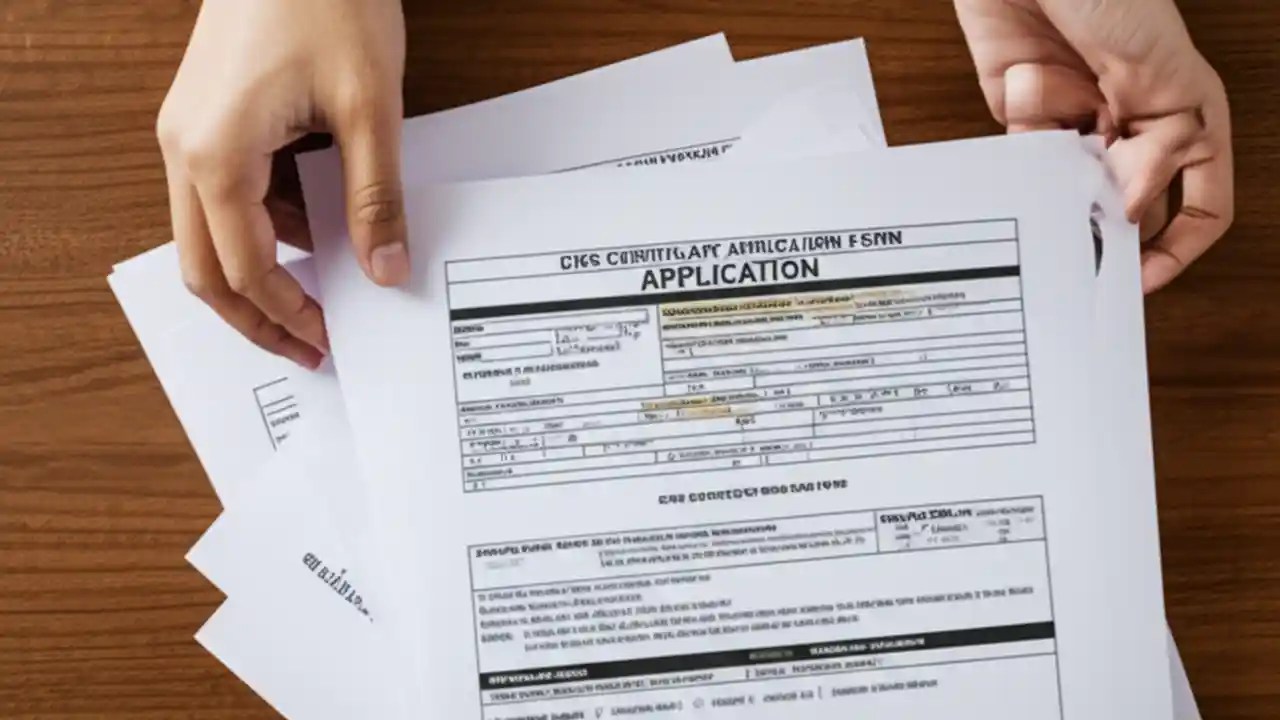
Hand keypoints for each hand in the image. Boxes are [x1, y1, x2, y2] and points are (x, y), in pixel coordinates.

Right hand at [157, 0, 408, 367]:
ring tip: (328, 288)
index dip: (288, 313)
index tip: (328, 340)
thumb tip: (385, 268)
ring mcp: (189, 131)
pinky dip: (268, 222)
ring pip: (212, 232)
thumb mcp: (368, 108)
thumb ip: (375, 197)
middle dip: (255, 314)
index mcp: (215, 154)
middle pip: (204, 267)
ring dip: (264, 267)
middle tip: (308, 346)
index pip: (243, 268)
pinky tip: (320, 225)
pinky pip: (228, 192)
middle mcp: (185, 148)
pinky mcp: (207, 116)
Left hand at [954, 0, 1233, 292]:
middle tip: (1082, 255)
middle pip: (1128, 203)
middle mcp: (1134, 120)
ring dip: (1059, 185)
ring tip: (1056, 163)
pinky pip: (1027, 159)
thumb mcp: (1157, 69)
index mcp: (1185, 110)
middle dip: (1106, 224)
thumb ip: (1156, 141)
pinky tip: (1029, 110)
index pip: (1201, 201)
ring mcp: (1079, 118)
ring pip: (1072, 187)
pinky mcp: (1026, 110)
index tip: (1142, 279)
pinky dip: (1024, 159)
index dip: (1178, 246)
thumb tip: (1134, 208)